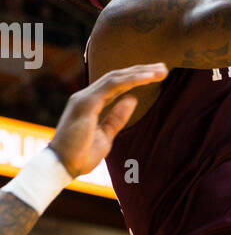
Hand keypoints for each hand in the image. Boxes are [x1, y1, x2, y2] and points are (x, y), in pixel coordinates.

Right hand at [49, 63, 167, 176]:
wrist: (62, 167)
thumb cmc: (81, 155)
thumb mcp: (106, 135)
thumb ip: (117, 117)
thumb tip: (132, 99)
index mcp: (90, 103)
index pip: (116, 85)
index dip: (135, 78)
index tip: (156, 75)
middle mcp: (86, 96)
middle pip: (117, 76)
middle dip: (141, 70)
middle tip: (163, 68)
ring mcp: (85, 98)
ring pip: (116, 77)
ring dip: (139, 72)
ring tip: (161, 70)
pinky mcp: (86, 102)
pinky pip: (113, 85)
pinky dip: (131, 79)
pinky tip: (148, 77)